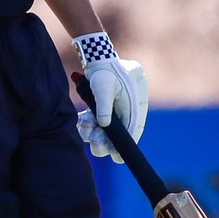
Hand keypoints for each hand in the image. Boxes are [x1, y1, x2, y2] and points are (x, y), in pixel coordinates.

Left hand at [72, 32, 147, 162]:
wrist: (96, 58)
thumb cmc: (102, 71)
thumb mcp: (102, 88)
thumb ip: (103, 107)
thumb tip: (104, 125)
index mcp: (135, 103)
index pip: (133, 129)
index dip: (126, 145)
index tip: (118, 159)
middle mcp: (129, 108)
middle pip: (120, 132)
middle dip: (107, 140)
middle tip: (96, 147)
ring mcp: (118, 108)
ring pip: (108, 128)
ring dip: (96, 132)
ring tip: (86, 130)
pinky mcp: (107, 107)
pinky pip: (100, 122)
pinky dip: (91, 124)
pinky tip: (83, 122)